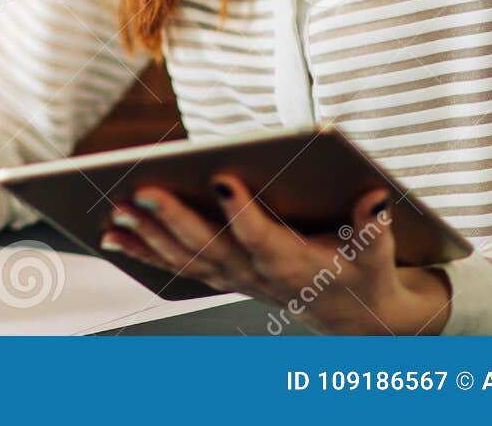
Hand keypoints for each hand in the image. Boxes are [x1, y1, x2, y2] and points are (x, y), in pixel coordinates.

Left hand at [99, 173, 451, 334]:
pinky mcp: (220, 274)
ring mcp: (233, 276)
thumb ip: (375, 229)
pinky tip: (112, 234)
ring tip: (116, 210)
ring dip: (146, 235)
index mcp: (294, 264)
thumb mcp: (379, 254)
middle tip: (141, 192)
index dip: (244, 213)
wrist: (352, 312)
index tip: (224, 179)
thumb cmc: (364, 271)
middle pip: (209, 247)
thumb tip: (377, 199)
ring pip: (183, 257)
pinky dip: (141, 250)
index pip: (264, 238)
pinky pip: (175, 264)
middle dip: (173, 220)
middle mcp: (256, 274)